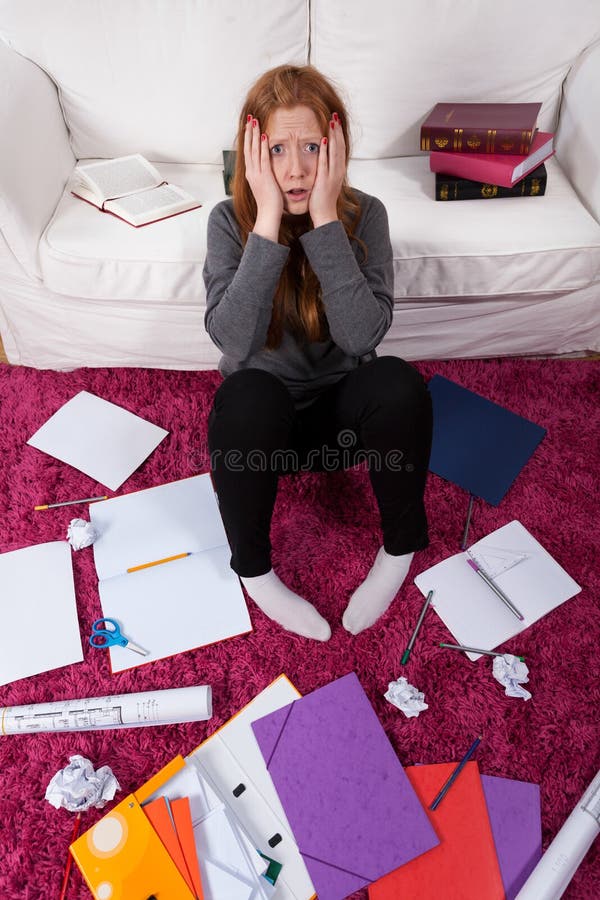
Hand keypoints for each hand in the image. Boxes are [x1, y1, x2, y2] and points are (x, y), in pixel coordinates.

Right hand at [244, 115, 282, 239]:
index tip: (250, 127)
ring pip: (254, 150)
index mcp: (251, 175)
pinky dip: (263, 147)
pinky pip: (263, 158)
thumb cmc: (269, 204)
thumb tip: (267, 172)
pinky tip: (264, 136)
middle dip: (249, 132)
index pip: (248, 152)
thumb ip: (264, 177)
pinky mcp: (264, 177)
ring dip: (254, 135)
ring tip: (254, 121)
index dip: (249, 139)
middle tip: (250, 118)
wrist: (268, 215)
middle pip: (248, 148)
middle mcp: (251, 172)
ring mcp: (257, 174)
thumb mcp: (265, 187)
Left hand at [309, 114, 345, 227]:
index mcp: (338, 170)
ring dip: (334, 136)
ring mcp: (332, 176)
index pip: (340, 148)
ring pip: (335, 152)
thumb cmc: (322, 198)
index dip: (339, 134)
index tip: (336, 121)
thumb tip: (323, 157)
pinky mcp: (324, 181)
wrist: (324, 214)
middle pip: (340, 146)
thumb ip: (326, 168)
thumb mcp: (326, 180)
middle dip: (338, 130)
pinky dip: (325, 151)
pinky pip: (325, 163)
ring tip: (332, 122)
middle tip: (335, 115)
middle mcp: (338, 171)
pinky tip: (323, 141)